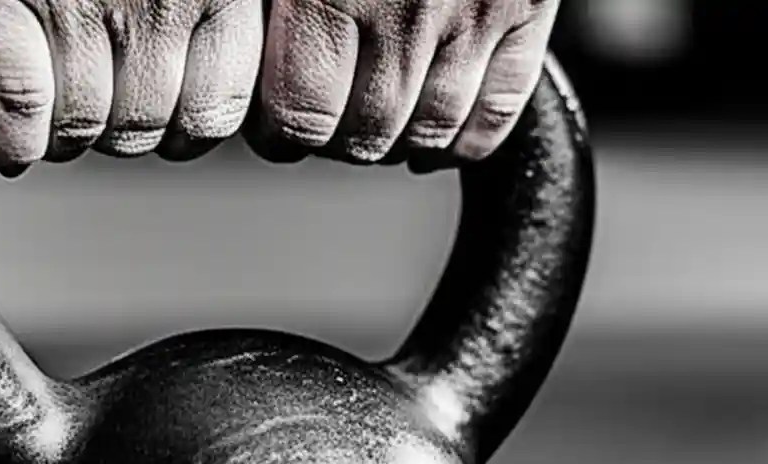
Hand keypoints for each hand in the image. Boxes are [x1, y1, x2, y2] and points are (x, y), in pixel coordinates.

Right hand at [0, 0, 263, 171]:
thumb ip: (231, 24)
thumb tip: (263, 119)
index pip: (220, 114)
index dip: (190, 123)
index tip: (176, 112)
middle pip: (151, 128)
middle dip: (130, 122)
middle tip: (109, 95)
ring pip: (87, 126)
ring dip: (69, 133)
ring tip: (62, 102)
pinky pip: (21, 106)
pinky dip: (12, 135)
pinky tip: (13, 138)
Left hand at [252, 0, 559, 169]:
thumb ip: (272, 3)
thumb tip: (241, 45)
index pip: (299, 117)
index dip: (279, 137)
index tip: (273, 133)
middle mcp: (402, 4)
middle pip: (362, 135)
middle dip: (332, 144)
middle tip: (320, 131)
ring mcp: (472, 11)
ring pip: (427, 132)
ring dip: (392, 145)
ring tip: (370, 131)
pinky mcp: (527, 6)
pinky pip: (499, 109)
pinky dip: (464, 142)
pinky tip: (434, 143)